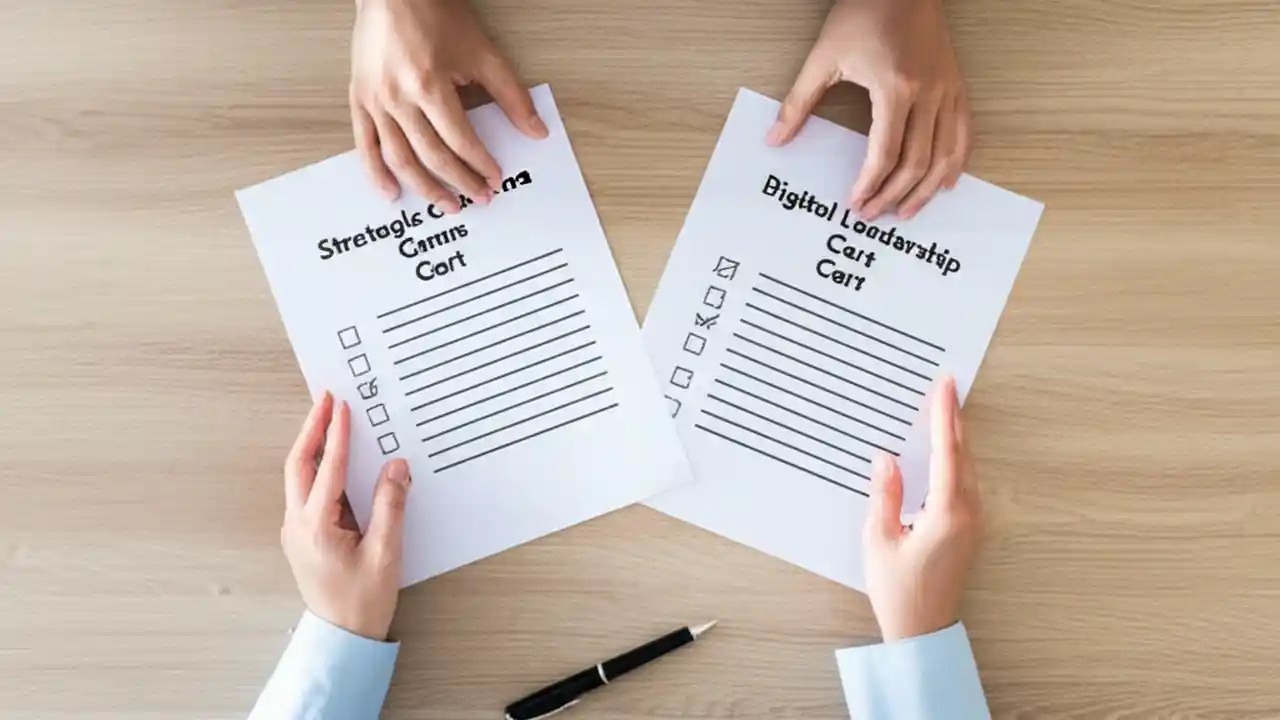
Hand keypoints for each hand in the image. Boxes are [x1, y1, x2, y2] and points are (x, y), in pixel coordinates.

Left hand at [280, 391, 411, 640]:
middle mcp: (298, 524)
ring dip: (313, 447)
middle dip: (312, 429)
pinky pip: (306, 492)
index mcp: (316, 527)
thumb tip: (396, 467)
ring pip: (299, 477)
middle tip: (326, 400)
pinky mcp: (303, 536)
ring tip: (328, 421)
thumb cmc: (363, 602)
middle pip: (299, 465)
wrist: (343, 637)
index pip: (328, 469)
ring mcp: (296, 530)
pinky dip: (318, 468)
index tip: (343, 407)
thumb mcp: (385, 553)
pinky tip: (333, 460)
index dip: (337, 435)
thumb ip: (391, 506)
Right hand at [349, 0, 547, 209]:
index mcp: (429, 86)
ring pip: (399, 158)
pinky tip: (391, 193)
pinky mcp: (358, 99)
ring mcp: (375, 101)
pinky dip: (376, 172)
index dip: (480, 164)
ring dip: (424, 187)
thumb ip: (511, 96)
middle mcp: (398, 98)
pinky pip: (365, 144)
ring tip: (446, 204)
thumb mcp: (482, 52)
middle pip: (432, 155)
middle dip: (459, 181)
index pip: (460, 141)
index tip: (494, 177)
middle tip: (478, 197)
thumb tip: (537, 130)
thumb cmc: (434, 14)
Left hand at [768, 0, 970, 220]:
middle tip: (874, 214)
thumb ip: (799, 103)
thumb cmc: (863, 13)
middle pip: (916, 162)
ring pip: (945, 154)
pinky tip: (944, 182)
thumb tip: (776, 139)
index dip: (869, 184)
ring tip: (908, 211)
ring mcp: (946, 90)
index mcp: (895, 88)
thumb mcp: (823, 57)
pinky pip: (963, 132)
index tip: (855, 202)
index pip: (884, 154)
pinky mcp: (956, 85)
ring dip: (926, 189)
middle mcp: (927, 93)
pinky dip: (956, 162)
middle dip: (894, 195)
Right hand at [862, 376, 981, 641]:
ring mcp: (972, 523)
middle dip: (954, 419)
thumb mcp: (880, 540)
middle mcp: (967, 513)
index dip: (944, 415)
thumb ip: (885, 496)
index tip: (945, 386)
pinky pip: (964, 483)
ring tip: (944, 410)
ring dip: (956, 438)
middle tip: (947, 386)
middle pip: (963, 455)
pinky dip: (955, 460)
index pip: (947, 451)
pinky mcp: (967, 530)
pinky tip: (944, 452)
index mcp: (947, 512)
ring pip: (967, 468)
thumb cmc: (898, 591)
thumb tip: (887, 460)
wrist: (922, 632)